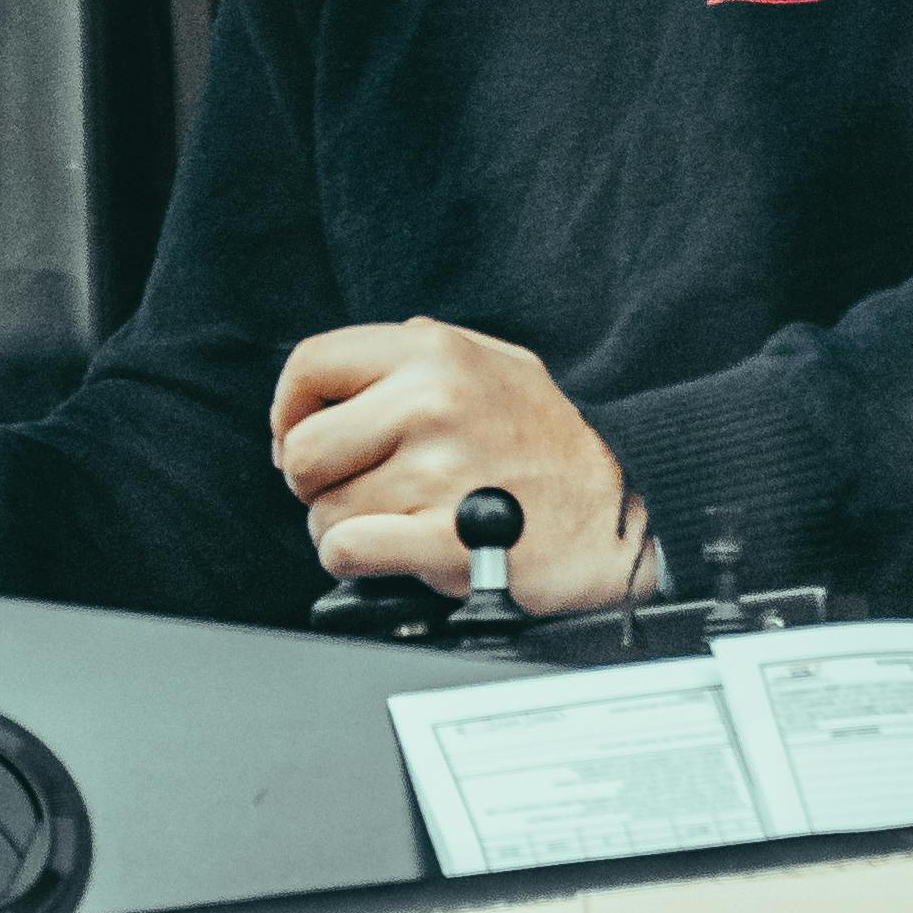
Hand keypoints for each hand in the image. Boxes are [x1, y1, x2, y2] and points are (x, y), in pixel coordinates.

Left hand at [268, 318, 645, 614]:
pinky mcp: (445, 538)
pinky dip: (354, 560)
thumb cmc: (554, 447)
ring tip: (397, 522)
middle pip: (305, 451)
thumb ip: (418, 357)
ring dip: (344, 529)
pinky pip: (345, 550)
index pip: (310, 366)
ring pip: (324, 512)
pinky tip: (390, 553)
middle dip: (315, 484)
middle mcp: (432, 402)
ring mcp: (439, 471)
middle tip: (353, 491)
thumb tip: (336, 383)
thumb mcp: (495, 364)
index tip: (300, 442)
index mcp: (435, 352)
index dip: (289, 413)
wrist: (623, 514)